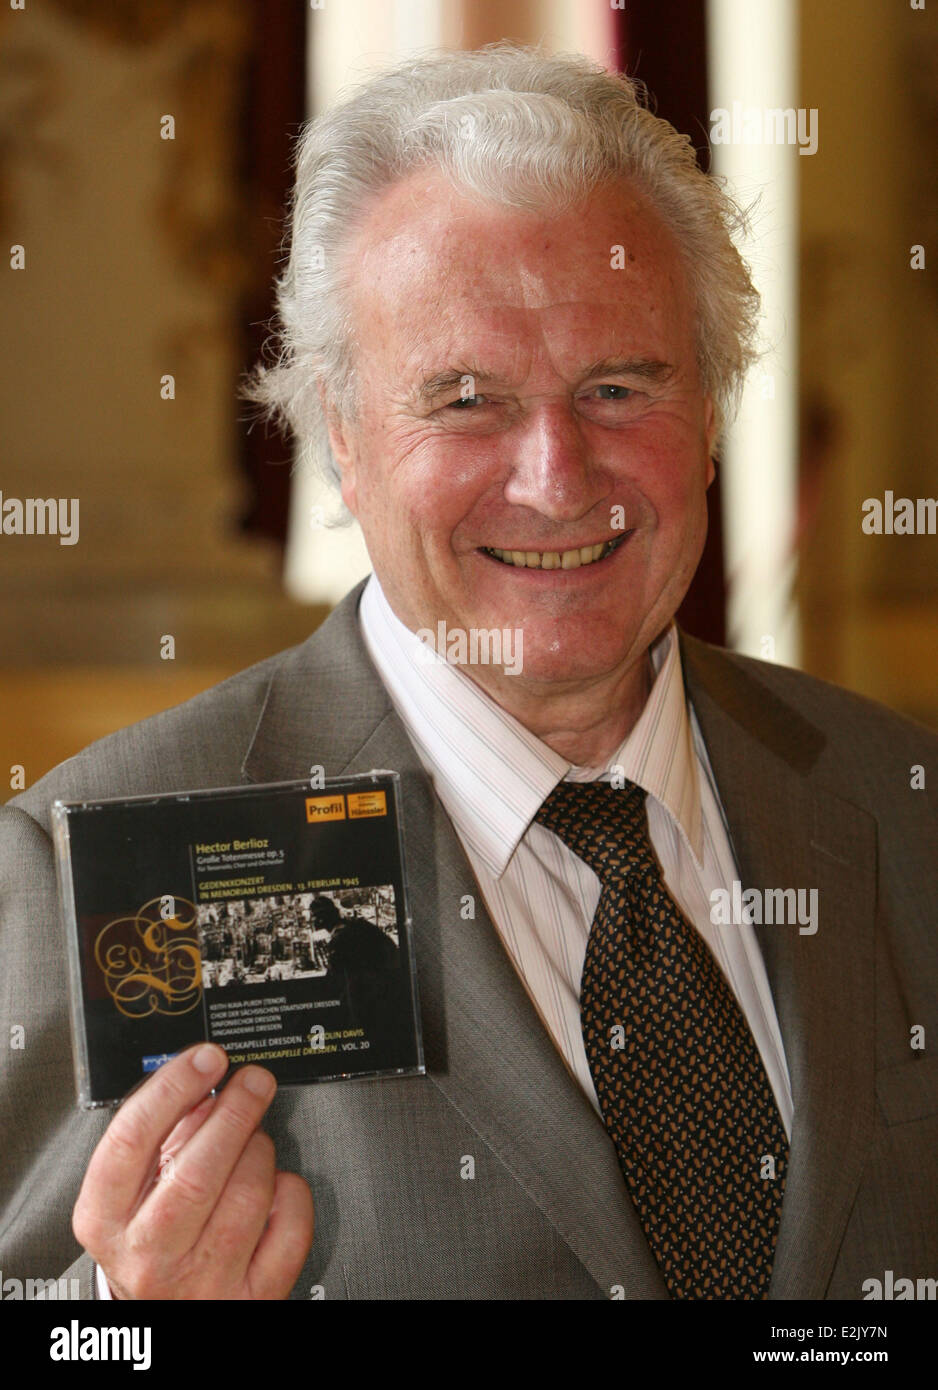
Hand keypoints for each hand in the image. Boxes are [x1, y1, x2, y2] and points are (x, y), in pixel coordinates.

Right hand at [72, 1044, 313, 1298]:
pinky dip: (292, 1193)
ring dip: (260, 1151)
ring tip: (253, 1142)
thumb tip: (205, 1089)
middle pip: (196, 1171)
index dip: (173, 1088)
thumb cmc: (150, 1243)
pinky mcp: (252, 1297)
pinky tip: (276, 1185)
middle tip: (253, 1081)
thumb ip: (159, 1138)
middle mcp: (149, 1256)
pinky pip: (289, 1228)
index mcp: (106, 1220)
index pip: (131, 1141)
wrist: (165, 1319)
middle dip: (234, 1113)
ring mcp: (203, 1282)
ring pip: (248, 1196)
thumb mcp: (130, 1194)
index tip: (206, 1059)